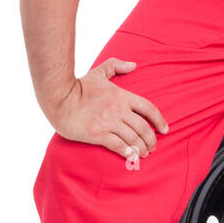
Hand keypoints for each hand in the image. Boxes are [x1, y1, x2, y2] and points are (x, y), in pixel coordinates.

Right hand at [50, 57, 168, 159]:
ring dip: (142, 148)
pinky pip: (119, 146)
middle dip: (151, 139)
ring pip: (133, 138)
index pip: (148, 108)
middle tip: (153, 146)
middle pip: (143, 127)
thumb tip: (133, 65)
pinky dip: (128, 153)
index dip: (159, 120)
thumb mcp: (98, 73)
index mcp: (122, 95)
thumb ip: (115, 66)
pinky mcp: (98, 135)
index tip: (165, 129)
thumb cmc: (78, 86)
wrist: (58, 98)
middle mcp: (118, 109)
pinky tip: (133, 157)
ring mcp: (109, 123)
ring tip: (145, 153)